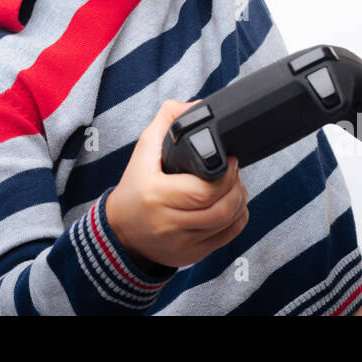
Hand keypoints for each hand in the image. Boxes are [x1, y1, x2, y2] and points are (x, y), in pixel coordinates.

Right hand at [106, 99, 249, 269]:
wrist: (121, 230)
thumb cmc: (137, 185)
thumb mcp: (144, 148)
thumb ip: (168, 120)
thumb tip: (196, 106)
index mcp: (155, 194)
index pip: (203, 190)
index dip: (225, 174)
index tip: (229, 159)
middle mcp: (167, 222)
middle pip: (220, 208)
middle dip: (236, 186)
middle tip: (234, 171)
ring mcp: (180, 242)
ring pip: (227, 223)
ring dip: (240, 201)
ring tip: (235, 186)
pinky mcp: (191, 255)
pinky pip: (227, 238)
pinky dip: (238, 219)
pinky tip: (232, 206)